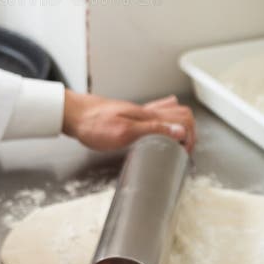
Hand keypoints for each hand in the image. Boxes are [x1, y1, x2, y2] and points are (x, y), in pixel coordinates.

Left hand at [62, 92, 195, 152]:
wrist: (72, 114)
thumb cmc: (94, 124)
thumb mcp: (124, 132)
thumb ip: (154, 130)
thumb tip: (182, 131)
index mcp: (149, 115)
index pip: (184, 118)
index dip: (191, 136)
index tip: (185, 152)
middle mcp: (147, 111)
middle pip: (181, 113)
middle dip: (190, 131)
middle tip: (184, 150)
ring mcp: (139, 112)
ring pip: (170, 113)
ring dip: (179, 125)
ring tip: (179, 142)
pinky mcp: (129, 115)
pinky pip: (155, 113)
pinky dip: (165, 120)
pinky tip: (162, 126)